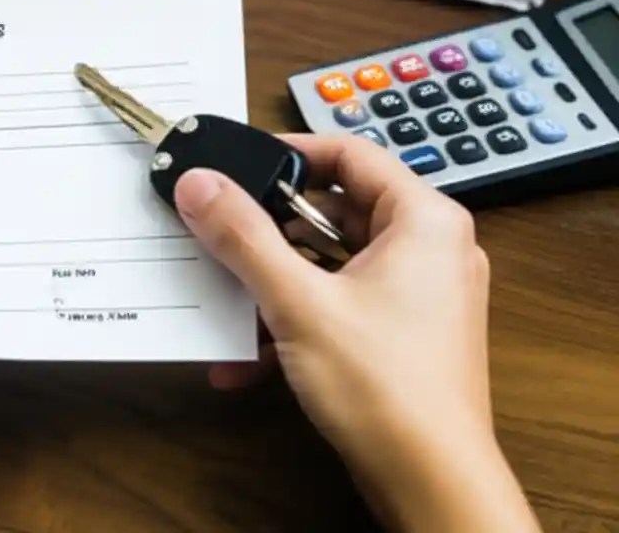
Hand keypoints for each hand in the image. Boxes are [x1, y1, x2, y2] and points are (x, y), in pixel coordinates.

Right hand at [174, 134, 538, 531]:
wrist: (430, 481)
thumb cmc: (388, 388)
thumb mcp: (298, 301)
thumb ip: (244, 236)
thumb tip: (201, 184)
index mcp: (424, 221)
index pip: (351, 154)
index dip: (289, 152)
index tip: (237, 163)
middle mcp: (430, 250)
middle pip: (336, 210)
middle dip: (271, 229)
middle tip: (220, 228)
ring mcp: (419, 295)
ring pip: (331, 264)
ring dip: (274, 283)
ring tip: (225, 296)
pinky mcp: (401, 335)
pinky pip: (339, 306)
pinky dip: (294, 322)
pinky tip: (245, 357)